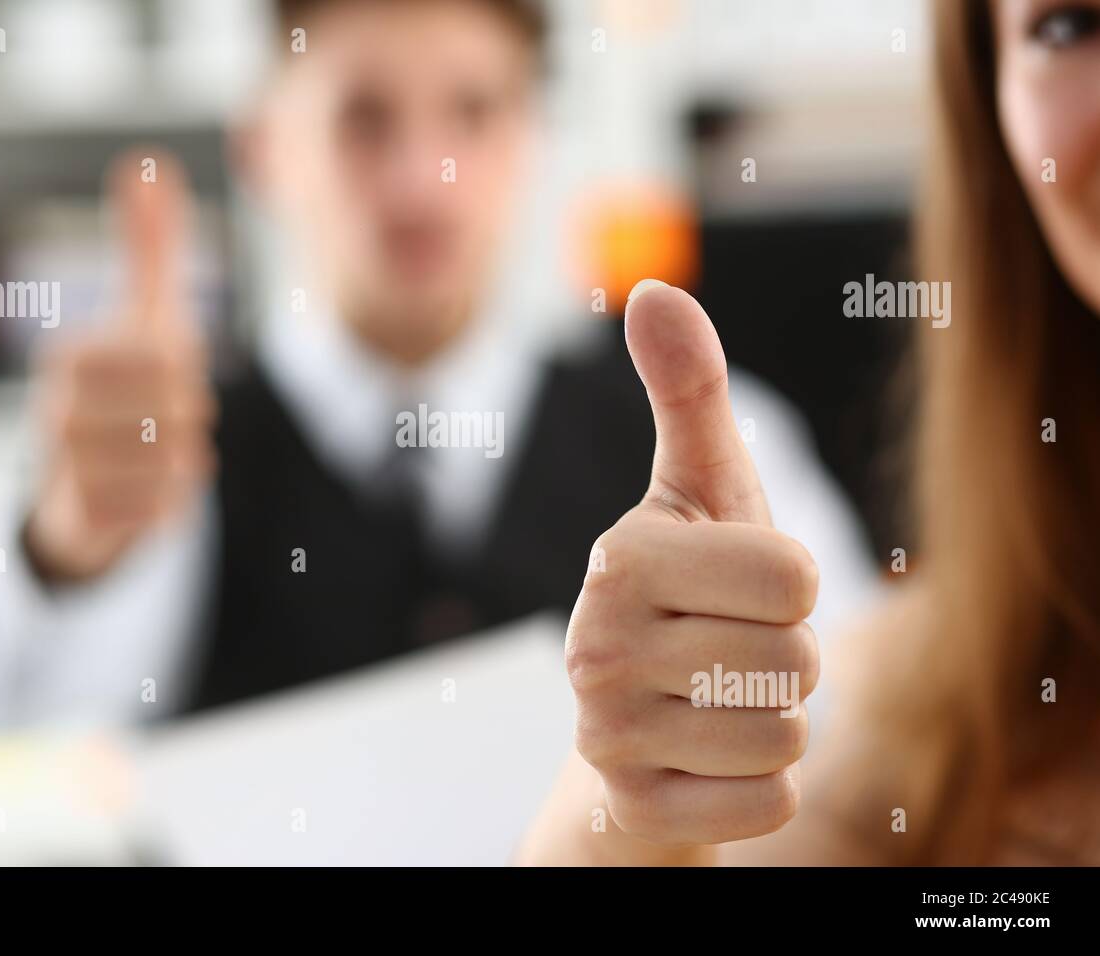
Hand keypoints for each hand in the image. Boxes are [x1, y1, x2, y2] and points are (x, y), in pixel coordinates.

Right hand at [23, 151, 216, 582]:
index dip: (186, 370)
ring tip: (153, 453)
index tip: (162, 375)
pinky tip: (149, 490)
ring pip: (176, 460)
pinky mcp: (81, 520)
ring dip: (184, 458)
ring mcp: (62, 469)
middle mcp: (53, 409)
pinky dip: (174, 501)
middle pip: (179, 409)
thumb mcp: (140, 316)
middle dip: (188, 416)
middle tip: (160, 420)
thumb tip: (146, 164)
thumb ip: (147, 248)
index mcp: (68, 355)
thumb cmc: (122, 390)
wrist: (79, 492)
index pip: (172, 357)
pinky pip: (167, 508)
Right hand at [565, 279, 819, 846]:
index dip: (793, 585)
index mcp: (619, 555)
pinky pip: (764, 803)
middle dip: (788, 656)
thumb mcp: (703, 489)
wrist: (639, 721)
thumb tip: (653, 288)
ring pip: (783, 733)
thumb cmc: (693, 587)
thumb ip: (689, 391)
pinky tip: (706, 755)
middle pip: (797, 658)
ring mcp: (606, 733)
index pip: (795, 576)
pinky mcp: (632, 805)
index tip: (743, 588)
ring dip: (773, 718)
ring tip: (718, 698)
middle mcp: (595, 644)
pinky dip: (758, 784)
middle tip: (732, 647)